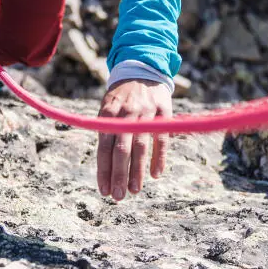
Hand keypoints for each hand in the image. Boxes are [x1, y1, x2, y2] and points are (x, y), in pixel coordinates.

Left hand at [95, 79, 171, 200]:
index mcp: (108, 113)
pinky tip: (155, 174)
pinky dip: (159, 158)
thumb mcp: (108, 108)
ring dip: (137, 171)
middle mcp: (126, 113)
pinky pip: (161, 139)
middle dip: (119, 175)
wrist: (142, 71)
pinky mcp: (163, 112)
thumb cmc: (122, 98)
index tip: (104, 190)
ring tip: (134, 190)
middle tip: (118, 196)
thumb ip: (106, 133)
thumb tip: (104, 167)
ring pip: (141, 146)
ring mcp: (146, 112)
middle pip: (122, 149)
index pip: (104, 146)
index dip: (104, 169)